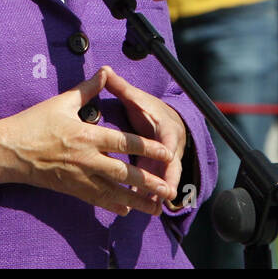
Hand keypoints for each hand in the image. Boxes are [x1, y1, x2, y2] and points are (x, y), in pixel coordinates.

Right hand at [0, 67, 176, 216]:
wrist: (9, 151)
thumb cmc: (33, 123)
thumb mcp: (62, 102)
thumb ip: (87, 90)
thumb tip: (105, 72)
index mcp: (87, 135)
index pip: (124, 142)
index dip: (148, 147)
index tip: (167, 152)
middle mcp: (87, 159)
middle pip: (125, 172)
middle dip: (149, 181)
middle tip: (169, 189)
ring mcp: (79, 177)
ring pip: (114, 191)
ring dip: (137, 200)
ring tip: (155, 208)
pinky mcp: (71, 188)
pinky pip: (96, 199)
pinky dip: (113, 205)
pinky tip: (126, 209)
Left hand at [102, 67, 187, 206]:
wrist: (166, 120)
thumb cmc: (149, 109)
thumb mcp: (137, 98)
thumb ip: (121, 87)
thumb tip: (105, 70)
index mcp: (166, 128)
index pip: (169, 140)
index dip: (169, 149)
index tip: (168, 158)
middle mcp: (170, 148)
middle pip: (172, 166)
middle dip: (169, 180)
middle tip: (166, 195)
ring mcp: (165, 163)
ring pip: (164, 180)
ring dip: (159, 194)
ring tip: (153, 209)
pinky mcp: (158, 172)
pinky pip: (155, 185)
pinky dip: (150, 196)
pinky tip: (142, 208)